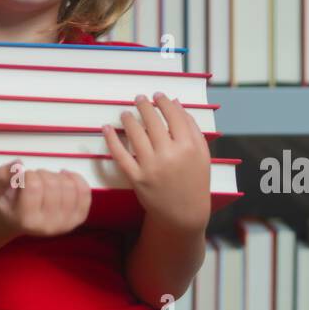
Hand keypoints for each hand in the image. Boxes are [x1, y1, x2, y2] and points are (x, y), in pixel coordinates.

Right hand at [0, 160, 91, 236]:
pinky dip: (75, 179)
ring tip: (45, 182)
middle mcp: (48, 226)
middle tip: (33, 180)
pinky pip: (85, 192)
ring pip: (70, 186)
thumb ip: (3, 175)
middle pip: (53, 185)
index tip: (22, 177)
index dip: (28, 174)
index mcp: (26, 220)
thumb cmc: (5, 201)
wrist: (14, 218)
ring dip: (56, 176)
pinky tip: (62, 177)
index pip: (34, 185)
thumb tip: (19, 165)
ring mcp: (65, 223)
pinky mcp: (78, 219)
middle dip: (42, 174)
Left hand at [103, 93, 211, 232]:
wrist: (184, 213)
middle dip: (144, 106)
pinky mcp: (137, 178)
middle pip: (152, 121)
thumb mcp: (202, 154)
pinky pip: (120, 155)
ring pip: (135, 134)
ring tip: (125, 113)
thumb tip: (176, 103)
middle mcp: (170, 155)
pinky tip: (107, 128)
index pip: (173, 116)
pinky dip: (111, 140)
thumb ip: (192, 127)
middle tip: (139, 98)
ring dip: (128, 119)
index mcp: (188, 147)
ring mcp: (151, 167)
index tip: (157, 96)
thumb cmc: (195, 180)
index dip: (163, 103)